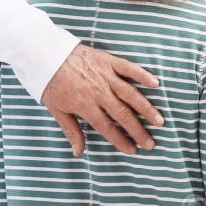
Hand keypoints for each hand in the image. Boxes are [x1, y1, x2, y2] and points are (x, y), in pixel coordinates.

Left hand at [42, 44, 164, 156]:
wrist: (45, 53)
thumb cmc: (51, 83)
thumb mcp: (56, 110)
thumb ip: (71, 131)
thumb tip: (78, 152)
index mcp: (86, 105)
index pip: (107, 128)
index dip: (121, 141)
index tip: (132, 150)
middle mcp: (99, 92)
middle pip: (123, 115)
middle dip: (138, 131)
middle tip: (151, 143)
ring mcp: (105, 76)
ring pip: (131, 94)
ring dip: (146, 108)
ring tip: (160, 121)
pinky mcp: (108, 61)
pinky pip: (129, 68)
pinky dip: (142, 75)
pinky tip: (156, 84)